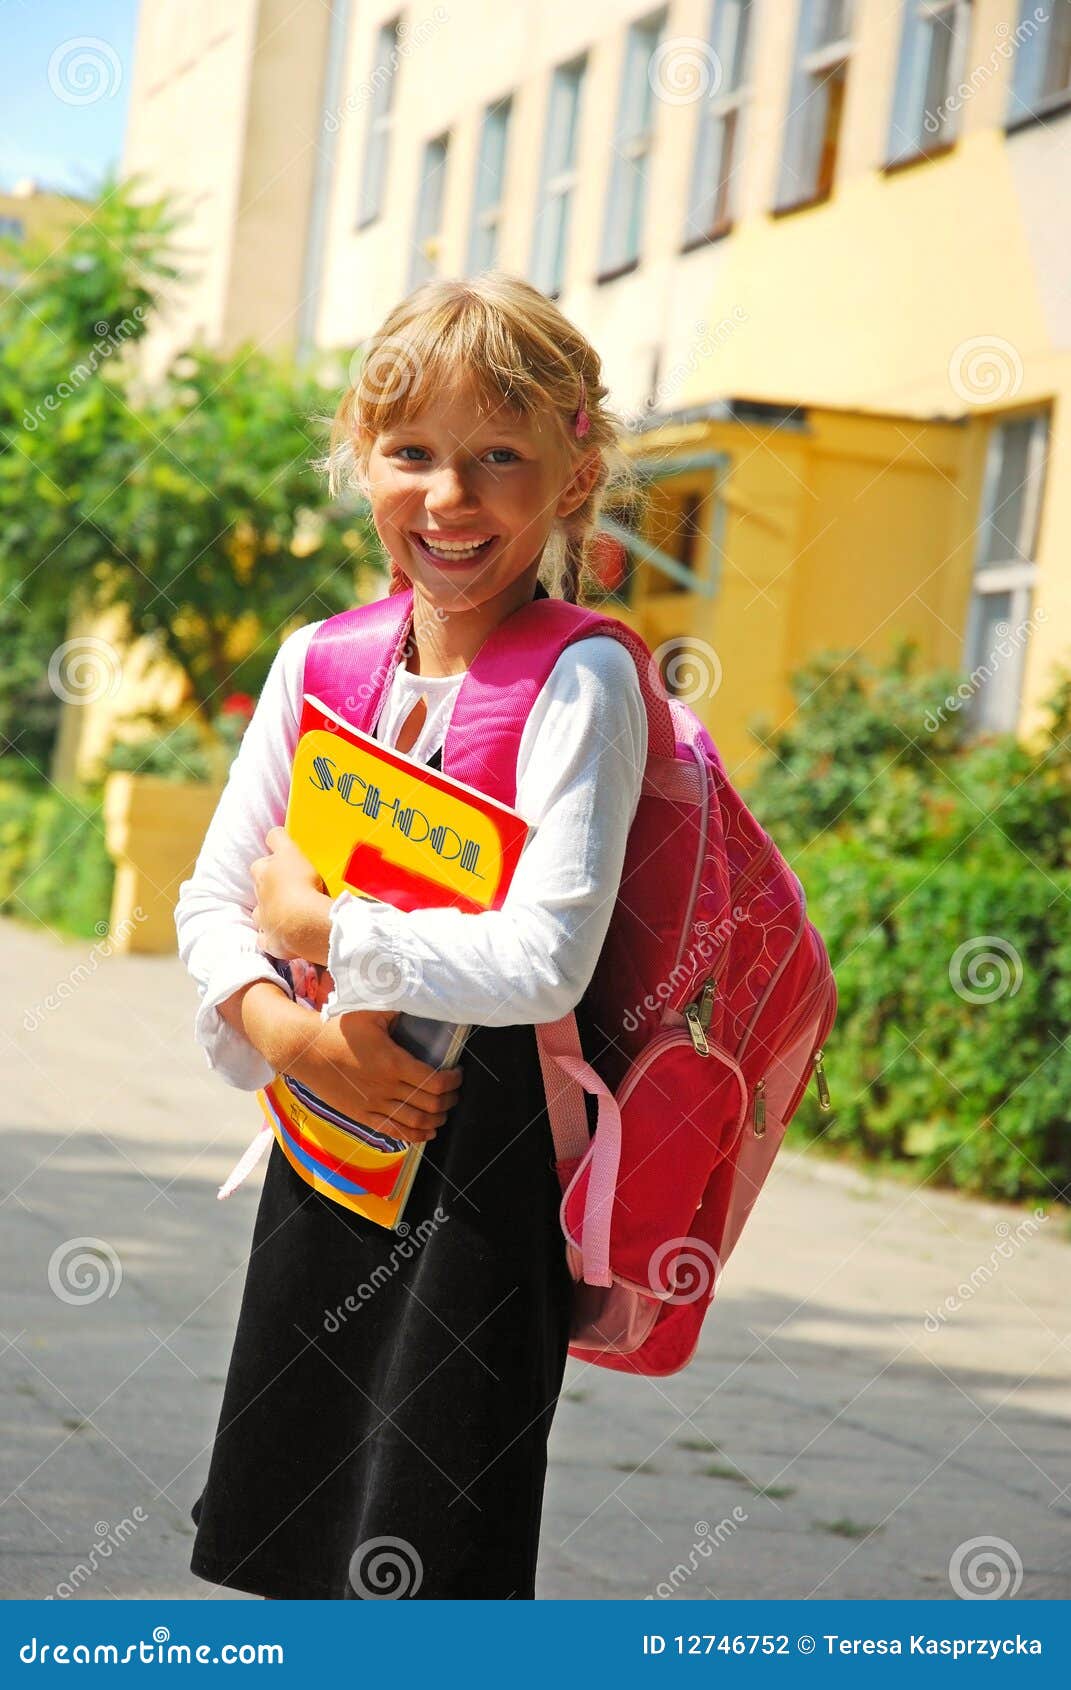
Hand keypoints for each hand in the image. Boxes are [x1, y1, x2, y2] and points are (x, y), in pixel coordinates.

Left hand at [250, 827, 331, 963]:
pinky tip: (285, 936)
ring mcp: (264, 918)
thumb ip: (280, 840)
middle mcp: (260, 893)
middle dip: (271, 883)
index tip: (283, 854)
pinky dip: (273, 936)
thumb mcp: (292, 853)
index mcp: (263, 870)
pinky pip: (267, 938)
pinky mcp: (271, 940)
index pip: (264, 857)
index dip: (275, 854)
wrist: (304, 923)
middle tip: (292, 883)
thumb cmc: (301, 884)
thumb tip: (271, 832)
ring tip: (289, 910)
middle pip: (261, 884)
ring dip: (271, 910)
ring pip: (261, 911)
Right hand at [290, 1007, 463, 1144]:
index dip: (453, 1081)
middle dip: (449, 1101)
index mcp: (393, 1063)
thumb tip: (421, 1001)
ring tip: (443, 1113)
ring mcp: (373, 1105)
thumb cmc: (337, 1029)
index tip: (458, 1074)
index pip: (435, 1081)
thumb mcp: (370, 1013)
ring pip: (415, 1122)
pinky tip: (426, 1132)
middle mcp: (386, 1088)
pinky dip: (414, 1135)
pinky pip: (393, 1132)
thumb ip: (398, 1011)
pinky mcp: (361, 1115)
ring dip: (435, 1120)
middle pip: (430, 1104)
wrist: (306, 1051)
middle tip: (455, 1093)